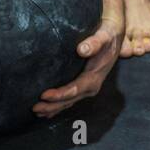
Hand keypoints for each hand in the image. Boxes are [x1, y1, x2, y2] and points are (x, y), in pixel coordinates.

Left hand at [33, 0, 123, 118]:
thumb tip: (81, 49)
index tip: (44, 95)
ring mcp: (87, 88)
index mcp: (94, 78)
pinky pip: (69, 99)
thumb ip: (94, 43)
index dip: (59, 94)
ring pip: (68, 102)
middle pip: (69, 100)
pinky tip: (47, 111)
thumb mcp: (103, 37)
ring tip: (37, 112)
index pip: (74, 89)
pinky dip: (58, 105)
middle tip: (34, 108)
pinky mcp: (83, 85)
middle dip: (52, 105)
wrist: (114, 37)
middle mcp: (91, 86)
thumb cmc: (107, 36)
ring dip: (53, 108)